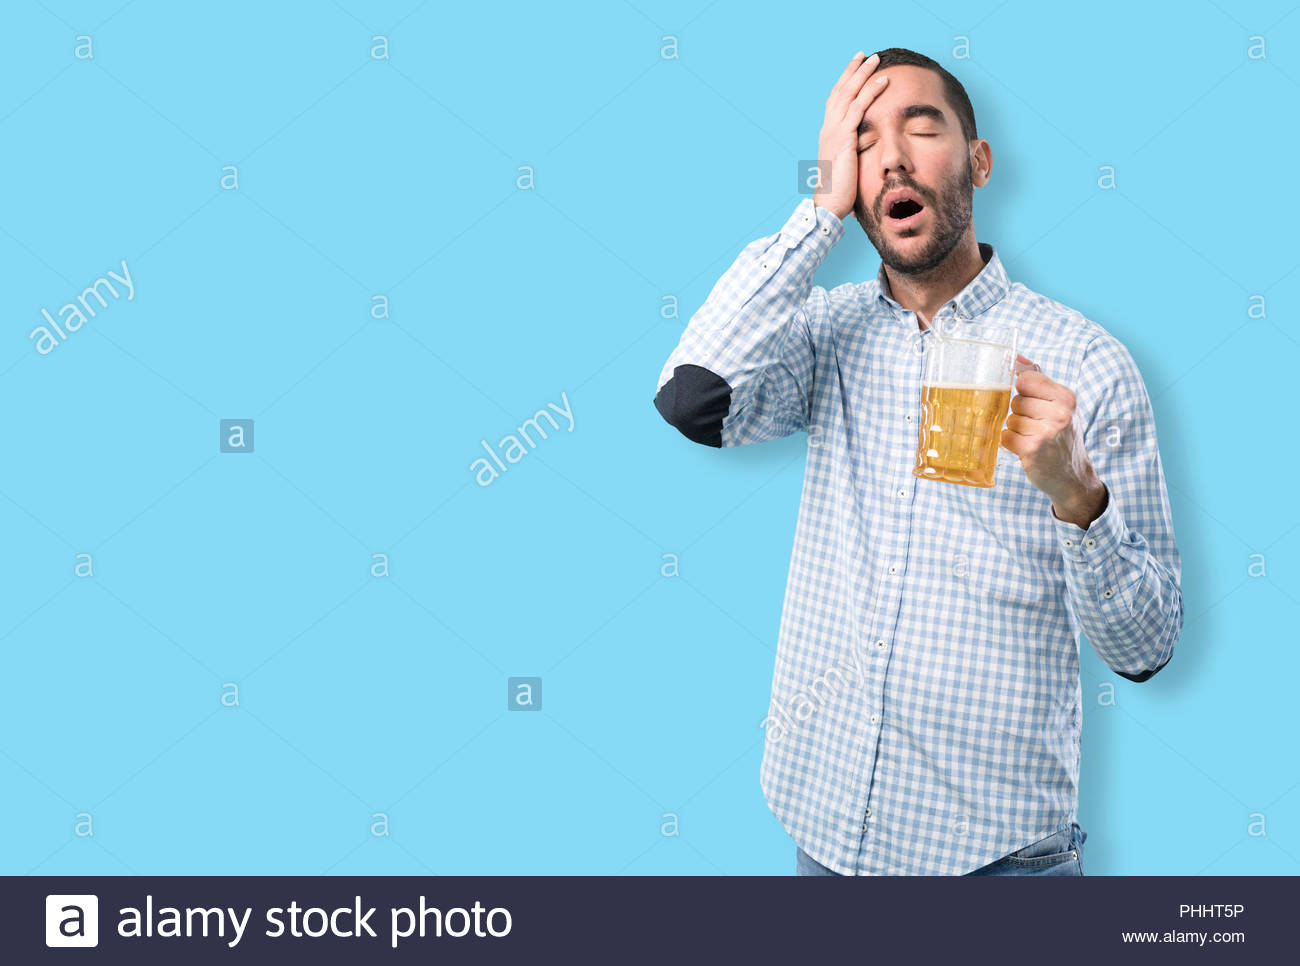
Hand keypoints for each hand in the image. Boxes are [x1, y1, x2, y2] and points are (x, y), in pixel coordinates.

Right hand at [813, 52, 889, 220]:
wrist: (828, 205)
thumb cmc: (838, 192)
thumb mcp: (845, 166)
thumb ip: (852, 153)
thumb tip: (862, 152)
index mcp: (827, 134)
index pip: (835, 101)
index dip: (845, 82)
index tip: (856, 68)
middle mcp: (828, 129)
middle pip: (840, 91)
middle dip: (853, 71)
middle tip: (865, 55)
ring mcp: (834, 132)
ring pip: (849, 94)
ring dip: (863, 74)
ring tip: (876, 59)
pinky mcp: (844, 139)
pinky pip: (859, 109)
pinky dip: (871, 92)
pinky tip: (883, 81)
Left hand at [1001, 355, 1106, 526]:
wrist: (1073, 476)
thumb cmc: (1063, 437)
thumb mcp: (1060, 405)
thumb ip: (1039, 381)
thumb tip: (1016, 357)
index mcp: (1066, 397)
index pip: (1026, 380)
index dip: (1023, 392)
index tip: (1032, 402)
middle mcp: (1059, 413)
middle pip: (1016, 400)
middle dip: (1020, 414)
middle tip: (1036, 426)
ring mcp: (1046, 432)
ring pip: (1010, 419)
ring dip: (1016, 430)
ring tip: (1033, 438)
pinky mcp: (1032, 450)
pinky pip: (1005, 436)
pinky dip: (1011, 443)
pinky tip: (1026, 448)